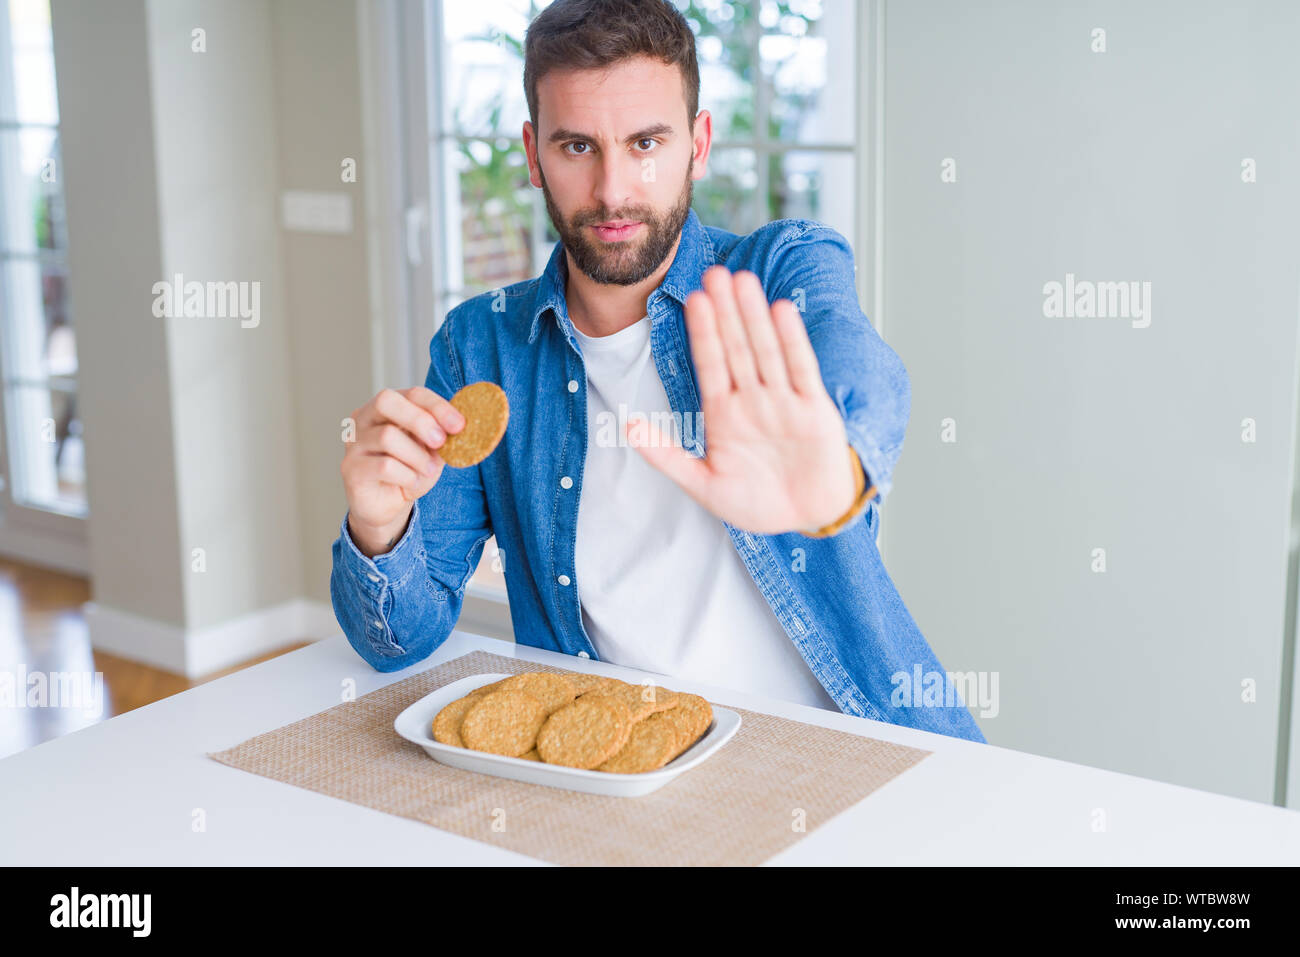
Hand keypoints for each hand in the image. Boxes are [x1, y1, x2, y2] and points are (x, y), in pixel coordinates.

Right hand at [340, 386, 464, 554]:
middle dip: (420, 420)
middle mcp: (364, 419)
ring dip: (417, 456)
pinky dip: (408, 476)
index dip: (437, 406)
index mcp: (387, 408)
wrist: (385, 506)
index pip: (411, 393)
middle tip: (440, 441)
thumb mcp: (431, 452)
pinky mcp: (351, 468)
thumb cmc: (408, 472)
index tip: (459, 425)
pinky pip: (385, 466)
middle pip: (386, 400)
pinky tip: (412, 484)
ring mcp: (354, 443)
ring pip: (387, 436)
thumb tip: (462, 427)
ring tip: (427, 471)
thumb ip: (441, 436)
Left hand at [626, 266, 857, 533]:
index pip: (710, 363)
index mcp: (724, 413)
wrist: (807, 520)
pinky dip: (792, 341)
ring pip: (765, 349)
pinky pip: (802, 369)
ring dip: (754, 316)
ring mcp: (784, 401)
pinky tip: (781, 311)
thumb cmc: (757, 503)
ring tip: (743, 280)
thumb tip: (628, 427)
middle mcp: (753, 399)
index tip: (692, 298)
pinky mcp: (814, 409)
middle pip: (736, 346)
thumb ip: (667, 457)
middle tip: (714, 272)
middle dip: (725, 311)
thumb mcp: (704, 484)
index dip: (702, 331)